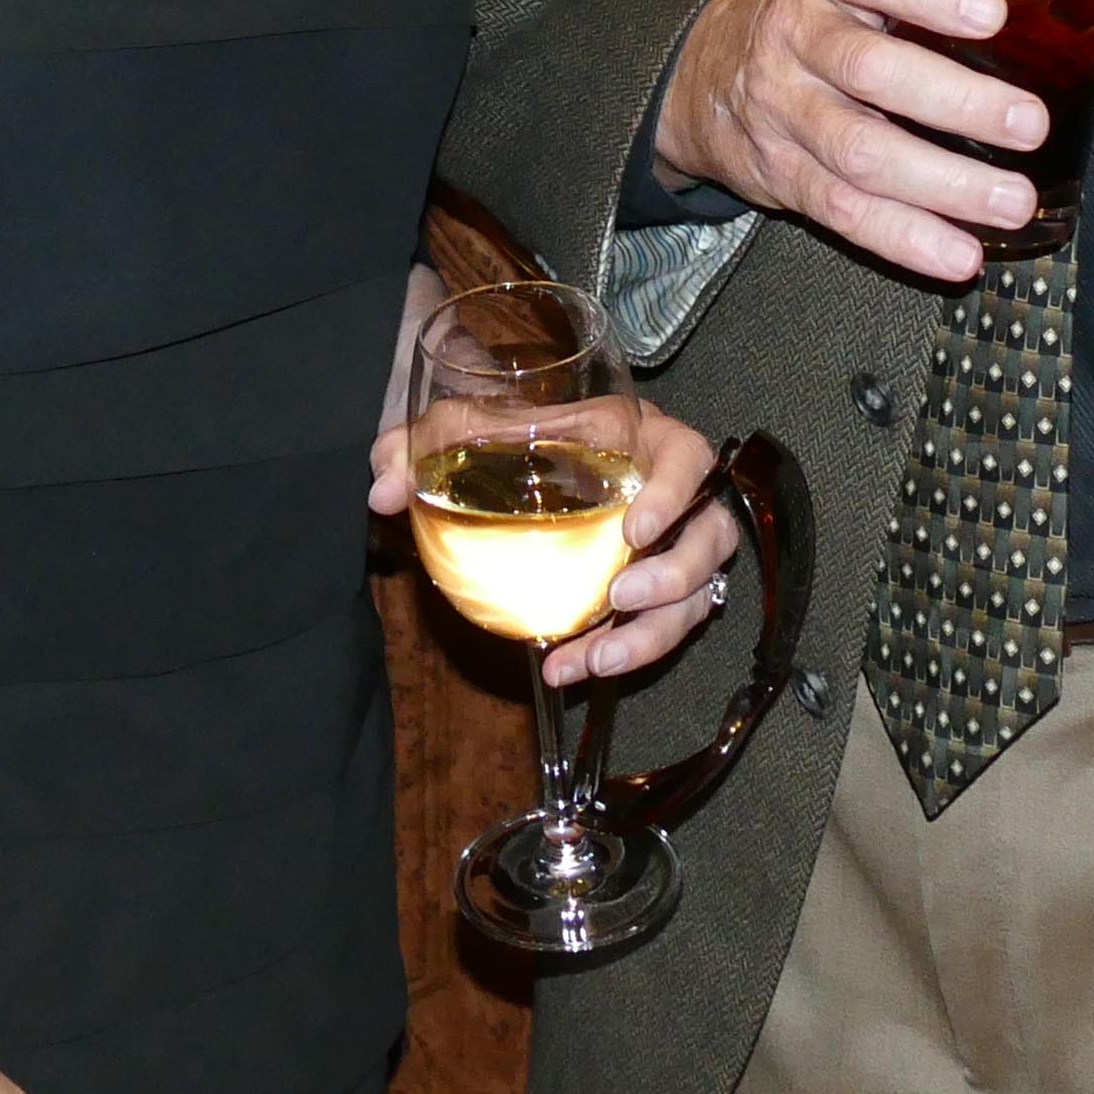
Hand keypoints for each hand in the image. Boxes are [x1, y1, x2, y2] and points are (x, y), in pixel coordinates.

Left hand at [364, 403, 753, 685]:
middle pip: (711, 539)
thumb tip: (382, 489)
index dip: (676, 494)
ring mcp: (673, 547)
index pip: (690, 458)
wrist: (533, 460)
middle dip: (673, 579)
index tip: (636, 530)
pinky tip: (570, 668)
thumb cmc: (521, 433)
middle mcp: (673, 494)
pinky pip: (663, 627)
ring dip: (651, 635)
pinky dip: (623, 653)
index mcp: (643, 440)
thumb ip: (427, 444)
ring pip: (696, 596)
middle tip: (618, 601)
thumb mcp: (474, 425)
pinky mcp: (659, 591)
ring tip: (594, 659)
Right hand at [653, 0, 1035, 282]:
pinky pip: (844, 212)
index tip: (993, 14)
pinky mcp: (784, 176)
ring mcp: (785, 113)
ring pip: (861, 153)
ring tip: (1012, 201)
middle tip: (1029, 123)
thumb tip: (1040, 24)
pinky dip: (905, 238)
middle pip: (870, 71)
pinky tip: (958, 255)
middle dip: (957, 102)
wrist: (705, 74)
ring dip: (944, 183)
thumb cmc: (815, 21)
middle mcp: (794, 40)